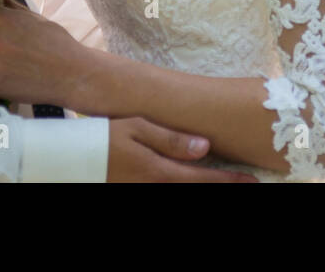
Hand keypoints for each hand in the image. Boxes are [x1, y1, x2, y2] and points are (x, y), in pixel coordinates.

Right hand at [106, 117, 257, 181]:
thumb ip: (171, 139)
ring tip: (225, 184)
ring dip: (204, 190)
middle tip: (247, 184)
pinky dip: (184, 188)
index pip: (203, 179)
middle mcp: (155, 189)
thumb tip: (204, 147)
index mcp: (159, 171)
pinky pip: (166, 194)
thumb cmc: (105, 136)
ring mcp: (144, 193)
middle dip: (222, 189)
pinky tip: (193, 182)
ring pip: (182, 196)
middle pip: (196, 193)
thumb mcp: (137, 128)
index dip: (230, 181)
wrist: (71, 159)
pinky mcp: (136, 193)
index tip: (252, 181)